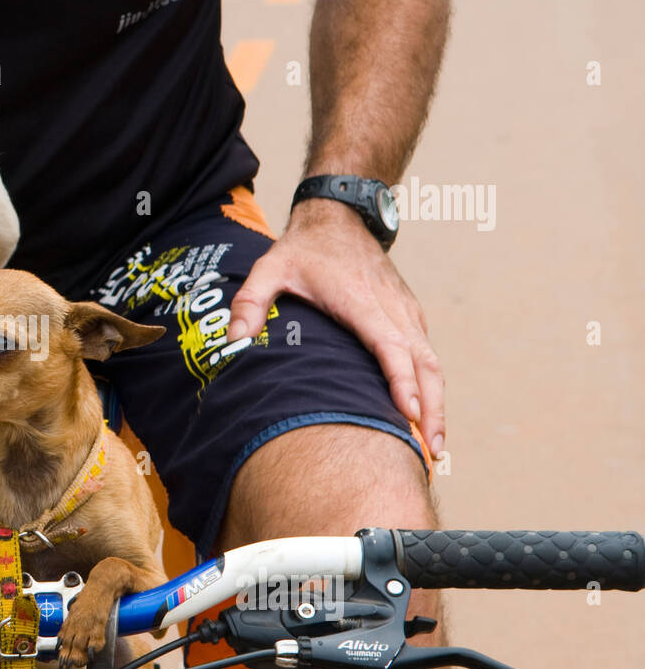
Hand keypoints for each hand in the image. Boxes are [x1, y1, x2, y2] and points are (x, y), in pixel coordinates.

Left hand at [227, 198, 444, 458]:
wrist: (340, 217)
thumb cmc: (303, 249)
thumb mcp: (268, 268)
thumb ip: (248, 302)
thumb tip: (232, 340)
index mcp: (361, 302)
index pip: (390, 346)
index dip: (401, 382)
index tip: (409, 415)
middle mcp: (392, 308)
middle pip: (424, 363)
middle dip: (431, 408)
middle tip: (431, 451)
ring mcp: (405, 311)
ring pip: (431, 362)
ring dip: (436, 403)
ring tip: (434, 446)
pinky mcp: (409, 314)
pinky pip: (426, 355)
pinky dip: (431, 386)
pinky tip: (425, 415)